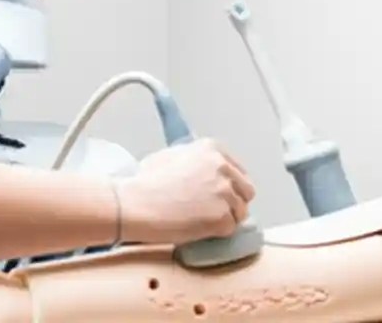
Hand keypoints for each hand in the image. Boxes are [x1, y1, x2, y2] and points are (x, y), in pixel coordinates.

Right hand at [116, 138, 255, 244]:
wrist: (135, 204)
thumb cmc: (145, 183)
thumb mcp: (172, 156)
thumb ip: (197, 161)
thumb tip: (208, 172)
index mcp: (212, 149)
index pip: (239, 171)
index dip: (230, 186)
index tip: (220, 195)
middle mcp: (223, 167)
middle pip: (246, 192)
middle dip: (233, 202)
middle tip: (211, 211)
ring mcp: (225, 192)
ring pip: (240, 213)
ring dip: (224, 219)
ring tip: (198, 220)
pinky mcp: (222, 217)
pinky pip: (229, 230)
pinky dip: (215, 233)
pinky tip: (196, 227)